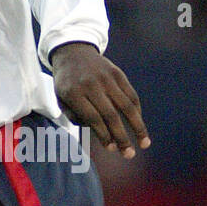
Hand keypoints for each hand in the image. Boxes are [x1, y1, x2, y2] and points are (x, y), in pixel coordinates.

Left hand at [50, 42, 149, 157]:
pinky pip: (131, 95)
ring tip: (144, 143)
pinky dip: (137, 112)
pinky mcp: (118, 74)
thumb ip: (78, 118)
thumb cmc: (66, 83)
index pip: (93, 118)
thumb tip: (102, 135)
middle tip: (129, 154)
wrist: (72, 51)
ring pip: (126, 106)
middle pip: (111, 115)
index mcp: (74, 93)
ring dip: (137, 127)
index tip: (111, 149)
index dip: (104, 135)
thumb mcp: (62, 100)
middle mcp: (92, 85)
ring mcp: (106, 78)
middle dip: (121, 137)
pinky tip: (140, 125)